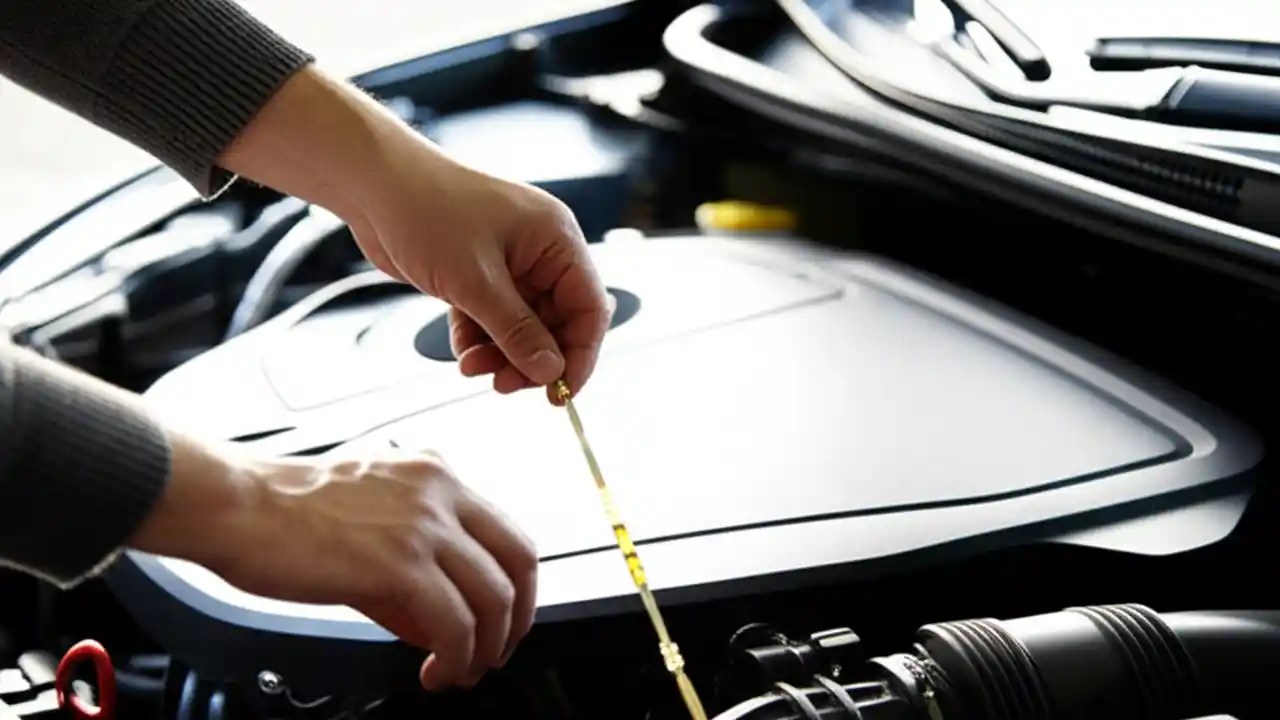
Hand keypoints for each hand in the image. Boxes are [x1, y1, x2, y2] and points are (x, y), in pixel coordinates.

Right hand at [130, 432, 537, 690]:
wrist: (236, 505)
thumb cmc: (283, 511)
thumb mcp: (370, 513)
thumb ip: (414, 555)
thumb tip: (440, 618)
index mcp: (435, 473)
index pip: (506, 530)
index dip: (515, 585)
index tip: (502, 618)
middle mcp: (440, 492)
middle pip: (520, 560)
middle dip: (517, 619)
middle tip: (496, 651)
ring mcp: (425, 526)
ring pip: (494, 598)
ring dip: (486, 649)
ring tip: (460, 672)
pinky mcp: (401, 565)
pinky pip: (456, 625)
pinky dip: (455, 660)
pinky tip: (433, 672)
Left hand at [218, 65, 611, 400]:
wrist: (373, 184)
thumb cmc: (427, 209)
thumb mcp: (476, 281)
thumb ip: (517, 331)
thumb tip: (551, 372)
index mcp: (556, 240)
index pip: (589, 308)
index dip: (580, 354)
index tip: (562, 392)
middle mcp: (539, 252)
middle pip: (556, 323)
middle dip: (532, 358)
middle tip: (507, 385)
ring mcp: (509, 264)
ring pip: (522, 327)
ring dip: (502, 354)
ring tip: (474, 368)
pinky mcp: (479, 275)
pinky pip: (492, 320)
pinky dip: (480, 340)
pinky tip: (462, 352)